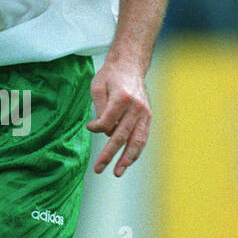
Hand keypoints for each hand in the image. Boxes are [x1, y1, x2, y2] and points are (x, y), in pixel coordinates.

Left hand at [87, 58, 151, 175]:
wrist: (130, 65)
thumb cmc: (111, 75)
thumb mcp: (97, 87)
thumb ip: (99, 109)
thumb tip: (101, 129)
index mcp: (122, 98)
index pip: (107, 122)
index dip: (96, 128)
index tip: (89, 126)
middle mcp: (136, 107)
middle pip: (121, 136)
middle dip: (109, 155)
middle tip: (98, 169)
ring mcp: (145, 113)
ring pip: (136, 141)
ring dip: (127, 159)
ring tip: (118, 172)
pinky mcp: (148, 116)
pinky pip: (142, 137)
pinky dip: (136, 151)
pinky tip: (128, 162)